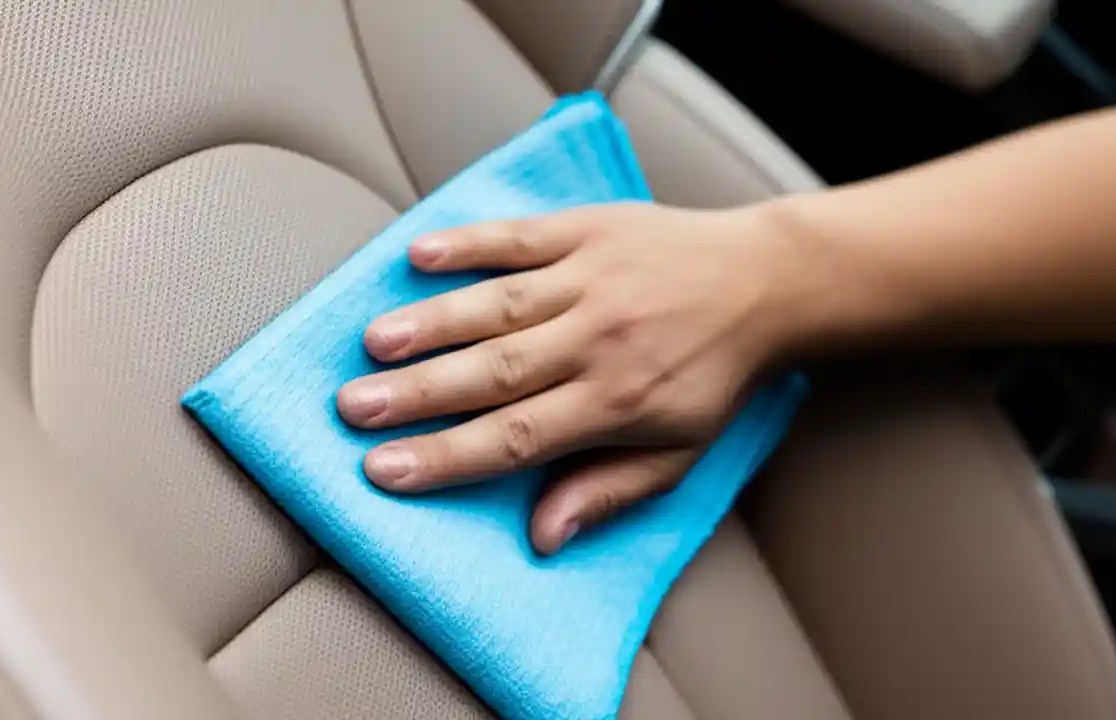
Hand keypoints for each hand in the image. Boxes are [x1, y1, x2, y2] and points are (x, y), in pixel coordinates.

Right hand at [338, 202, 812, 552]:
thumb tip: (543, 535)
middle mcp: (598, 340)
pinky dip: (470, 243)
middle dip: (419, 393)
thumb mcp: (680, 452)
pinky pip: (520, 236)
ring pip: (498, 305)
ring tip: (372, 343)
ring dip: (431, 323)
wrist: (765, 282)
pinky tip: (417, 255)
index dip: (447, 456)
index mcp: (617, 402)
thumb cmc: (714, 376)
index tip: (384, 469)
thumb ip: (609, 491)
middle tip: (350, 408)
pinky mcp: (590, 229)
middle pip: (494, 373)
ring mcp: (592, 278)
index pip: (516, 437)